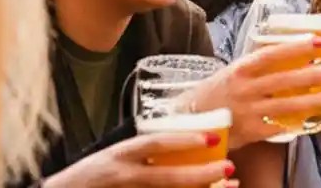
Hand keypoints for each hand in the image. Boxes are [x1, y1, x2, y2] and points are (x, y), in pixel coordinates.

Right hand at [43, 132, 233, 187]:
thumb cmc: (92, 176)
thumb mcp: (114, 157)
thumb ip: (143, 152)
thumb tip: (183, 143)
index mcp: (121, 155)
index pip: (156, 144)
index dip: (184, 140)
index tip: (211, 138)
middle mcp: (123, 176)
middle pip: (167, 177)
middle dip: (201, 174)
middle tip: (229, 166)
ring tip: (229, 187)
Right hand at [186, 36, 320, 149]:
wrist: (191, 118)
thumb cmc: (219, 90)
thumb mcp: (234, 70)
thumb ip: (260, 63)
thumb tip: (294, 49)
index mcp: (241, 69)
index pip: (272, 54)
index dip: (297, 47)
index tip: (319, 42)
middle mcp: (244, 89)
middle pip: (283, 81)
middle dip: (310, 76)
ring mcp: (247, 112)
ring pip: (285, 106)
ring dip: (311, 102)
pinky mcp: (250, 133)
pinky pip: (278, 127)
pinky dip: (296, 124)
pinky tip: (313, 119)